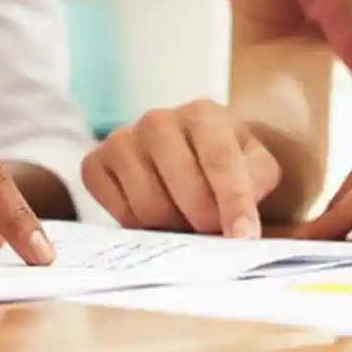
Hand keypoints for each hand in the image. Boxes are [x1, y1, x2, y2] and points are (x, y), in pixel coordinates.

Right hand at [80, 101, 281, 237]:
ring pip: (148, 206)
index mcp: (203, 114)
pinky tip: (153, 215)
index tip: (243, 236)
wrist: (185, 156)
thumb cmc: (223, 166)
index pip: (220, 161)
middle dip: (204, 220)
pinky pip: (117, 211)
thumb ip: (257, 186)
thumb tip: (246, 224)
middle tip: (213, 229)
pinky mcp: (94, 163)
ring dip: (172, 226)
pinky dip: (139, 225)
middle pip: (183, 189)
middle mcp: (157, 120)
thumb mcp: (255, 168)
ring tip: (184, 220)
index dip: (234, 202)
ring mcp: (121, 139)